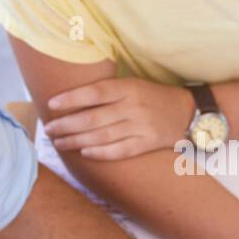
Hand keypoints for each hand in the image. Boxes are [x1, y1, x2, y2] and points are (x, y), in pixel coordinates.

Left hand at [44, 78, 194, 159]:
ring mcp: (142, 127)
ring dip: (77, 141)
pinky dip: (101, 153)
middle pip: (93, 117)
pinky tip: (85, 153)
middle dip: (67, 125)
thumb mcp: (134, 85)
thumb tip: (72, 100)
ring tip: (60, 143)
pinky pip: (120, 151)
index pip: (95, 92)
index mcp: (129, 88)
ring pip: (102, 136)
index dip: (71, 99)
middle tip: (49, 130)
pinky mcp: (148, 144)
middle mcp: (134, 107)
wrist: (189, 113)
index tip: (51, 104)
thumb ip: (108, 91)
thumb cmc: (154, 97)